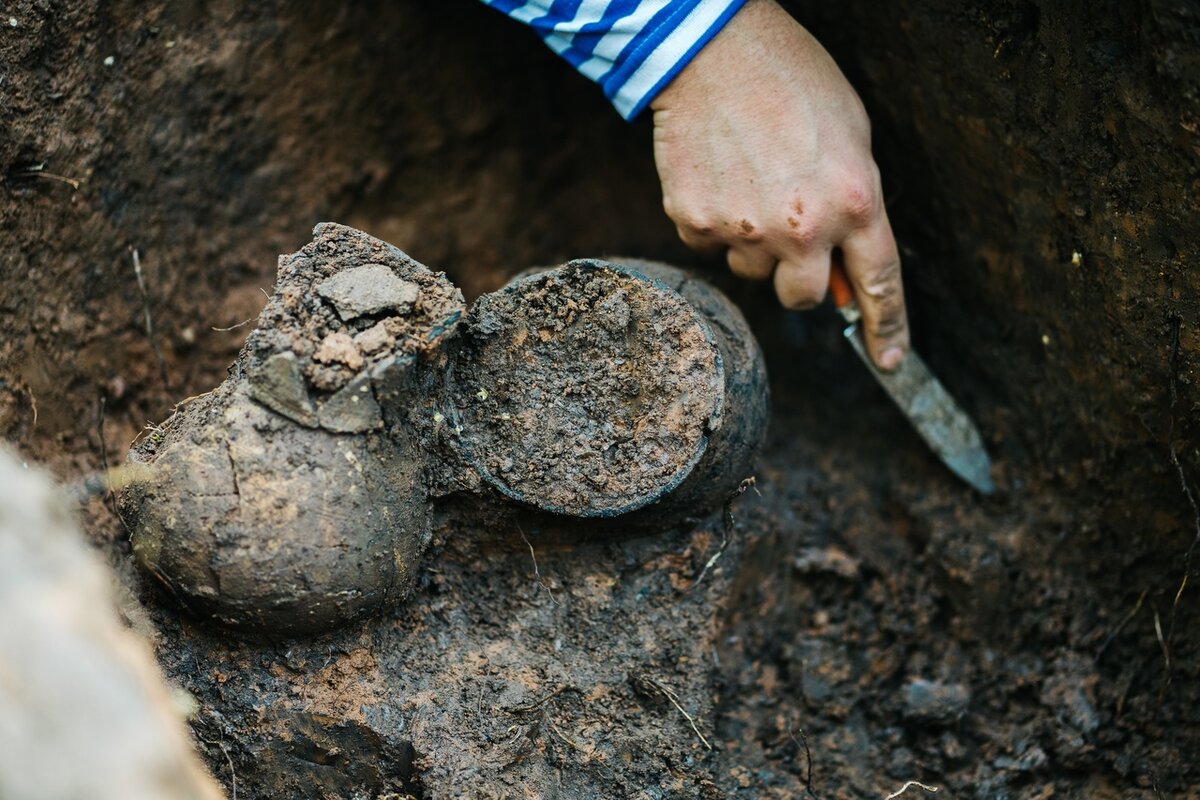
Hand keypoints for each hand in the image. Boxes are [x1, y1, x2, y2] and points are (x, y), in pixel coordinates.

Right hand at [649, 0, 907, 369]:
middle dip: (800, 277)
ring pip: (752, 271)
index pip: (879, 284)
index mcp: (854, 201)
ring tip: (749, 180)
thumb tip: (844, 272)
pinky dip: (714, 220)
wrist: (713, 48)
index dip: (887, 329)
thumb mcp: (852, 137)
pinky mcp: (695, 221)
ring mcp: (744, 229)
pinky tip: (718, 175)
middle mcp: (801, 226)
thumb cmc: (792, 81)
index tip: (889, 360)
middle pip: (804, 298)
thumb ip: (856, 208)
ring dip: (754, 242)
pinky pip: (708, 245)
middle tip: (791, 235)